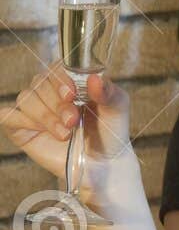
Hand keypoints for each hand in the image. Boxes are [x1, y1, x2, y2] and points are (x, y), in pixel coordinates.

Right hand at [1, 64, 136, 218]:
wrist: (102, 162)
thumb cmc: (110, 131)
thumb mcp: (117, 109)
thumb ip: (108, 92)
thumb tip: (95, 78)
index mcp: (72, 79)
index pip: (57, 67)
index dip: (61, 78)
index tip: (72, 94)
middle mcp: (50, 90)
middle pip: (40, 83)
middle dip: (57, 103)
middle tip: (73, 120)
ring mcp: (35, 108)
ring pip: (26, 98)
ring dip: (45, 116)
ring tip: (66, 133)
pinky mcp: (21, 127)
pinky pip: (8, 115)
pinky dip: (24, 121)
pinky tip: (42, 132)